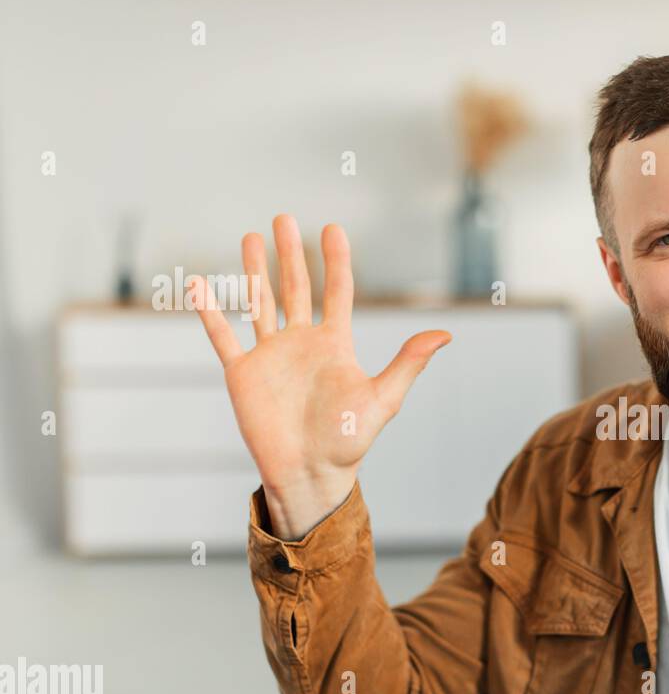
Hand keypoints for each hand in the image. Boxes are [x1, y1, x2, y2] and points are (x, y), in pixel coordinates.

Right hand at [192, 215, 450, 538]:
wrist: (310, 474)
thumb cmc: (349, 442)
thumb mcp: (384, 399)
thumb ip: (408, 363)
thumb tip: (444, 334)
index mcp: (334, 345)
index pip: (335, 292)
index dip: (335, 260)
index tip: (332, 228)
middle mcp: (301, 344)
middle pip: (294, 288)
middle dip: (290, 253)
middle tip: (283, 218)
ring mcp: (270, 356)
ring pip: (258, 303)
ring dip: (253, 270)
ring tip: (251, 236)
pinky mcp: (242, 374)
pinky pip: (222, 336)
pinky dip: (209, 311)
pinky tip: (198, 283)